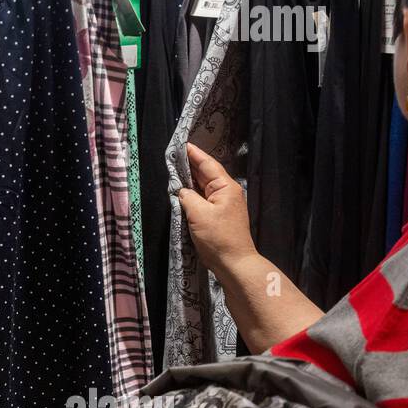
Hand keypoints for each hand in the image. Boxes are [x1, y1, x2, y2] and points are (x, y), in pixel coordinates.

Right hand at [177, 143, 256, 275]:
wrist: (234, 263)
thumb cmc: (218, 237)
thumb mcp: (198, 213)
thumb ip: (187, 196)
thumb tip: (181, 191)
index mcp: (226, 187)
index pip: (207, 164)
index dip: (194, 153)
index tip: (182, 144)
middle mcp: (226, 192)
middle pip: (206, 173)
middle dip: (189, 165)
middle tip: (172, 156)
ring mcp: (223, 204)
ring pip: (203, 186)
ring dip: (189, 179)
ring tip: (174, 170)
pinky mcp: (218, 215)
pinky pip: (203, 199)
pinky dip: (192, 193)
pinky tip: (181, 191)